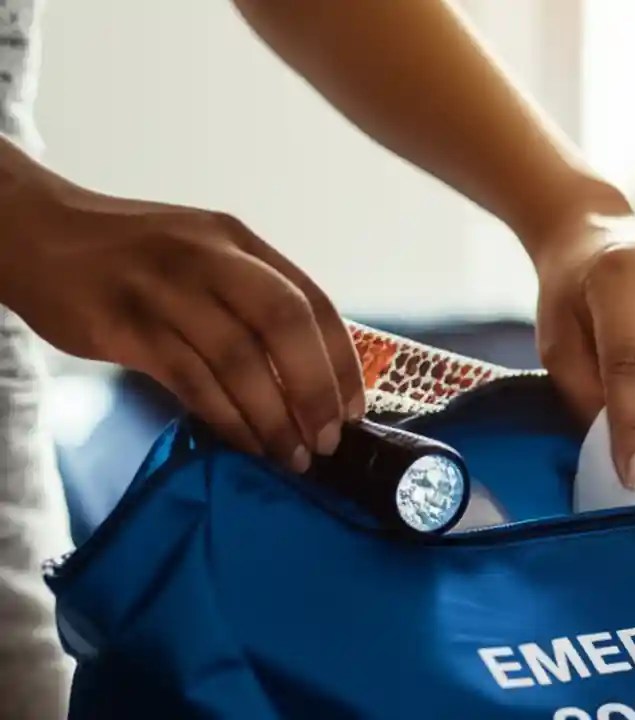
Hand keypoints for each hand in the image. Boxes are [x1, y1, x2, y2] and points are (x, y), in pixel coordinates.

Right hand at [0, 179, 364, 472]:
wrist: (34, 231)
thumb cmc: (130, 254)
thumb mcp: (201, 252)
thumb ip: (250, 295)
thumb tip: (307, 371)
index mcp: (239, 240)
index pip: (312, 301)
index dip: (341, 360)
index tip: (354, 409)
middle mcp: (210, 258)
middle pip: (285, 324)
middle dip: (316, 389)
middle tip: (328, 439)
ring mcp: (166, 289)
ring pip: (239, 360)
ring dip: (274, 417)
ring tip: (293, 456)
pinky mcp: (125, 325)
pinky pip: (191, 381)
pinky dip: (228, 418)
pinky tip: (246, 443)